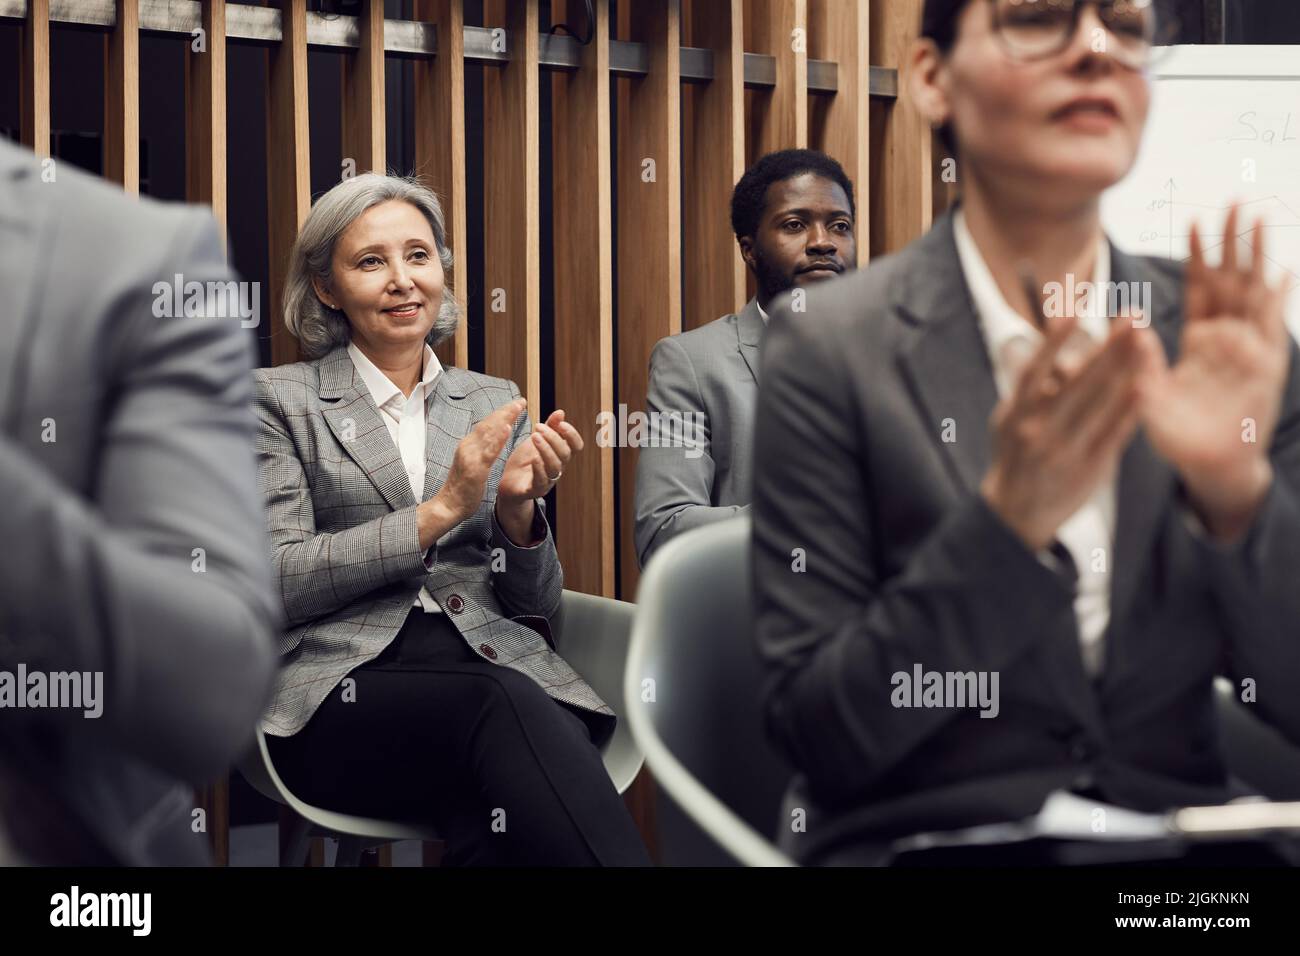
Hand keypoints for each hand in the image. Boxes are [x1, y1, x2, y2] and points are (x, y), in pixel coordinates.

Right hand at [417, 398, 526, 547]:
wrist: (449, 506)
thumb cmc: (463, 487)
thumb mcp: (472, 463)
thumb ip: (480, 450)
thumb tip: (491, 439)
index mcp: (468, 445)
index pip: (487, 424)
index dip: (501, 413)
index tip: (515, 404)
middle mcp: (468, 446)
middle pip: (488, 423)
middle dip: (505, 411)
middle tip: (521, 401)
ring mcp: (470, 456)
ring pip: (488, 432)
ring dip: (504, 418)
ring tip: (517, 407)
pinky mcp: (474, 468)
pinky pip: (488, 451)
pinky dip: (498, 438)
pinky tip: (507, 428)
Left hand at [497, 409, 584, 505]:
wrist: (507, 483)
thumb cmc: (524, 461)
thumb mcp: (536, 440)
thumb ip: (549, 427)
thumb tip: (560, 412)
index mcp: (560, 456)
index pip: (576, 446)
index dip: (572, 434)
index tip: (560, 423)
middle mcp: (557, 469)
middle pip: (565, 454)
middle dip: (553, 438)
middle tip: (538, 427)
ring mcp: (548, 480)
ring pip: (555, 466)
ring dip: (546, 449)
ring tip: (534, 436)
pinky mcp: (535, 490)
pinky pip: (541, 481)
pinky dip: (539, 468)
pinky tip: (533, 458)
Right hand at [980, 311, 1153, 551]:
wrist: (1016, 513)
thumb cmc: (1016, 455)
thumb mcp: (1007, 420)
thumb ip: (1028, 388)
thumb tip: (1050, 349)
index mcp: (1017, 413)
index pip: (1036, 369)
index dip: (1055, 339)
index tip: (1075, 309)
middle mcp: (1039, 429)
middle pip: (1078, 381)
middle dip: (1108, 346)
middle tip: (1132, 316)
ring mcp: (1065, 449)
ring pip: (1099, 404)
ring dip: (1125, 368)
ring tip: (1145, 339)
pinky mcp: (1090, 467)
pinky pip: (1113, 433)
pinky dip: (1129, 409)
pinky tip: (1145, 385)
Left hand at [1139, 205, 1292, 540]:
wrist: (1211, 467)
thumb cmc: (1179, 434)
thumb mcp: (1149, 395)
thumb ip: (1141, 363)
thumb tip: (1127, 326)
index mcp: (1200, 340)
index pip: (1200, 288)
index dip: (1199, 256)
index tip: (1195, 220)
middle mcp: (1228, 339)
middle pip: (1232, 280)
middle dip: (1234, 243)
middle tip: (1235, 201)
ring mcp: (1250, 350)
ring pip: (1254, 293)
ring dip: (1256, 258)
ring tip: (1258, 220)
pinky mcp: (1265, 367)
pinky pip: (1272, 328)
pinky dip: (1277, 300)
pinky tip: (1283, 273)